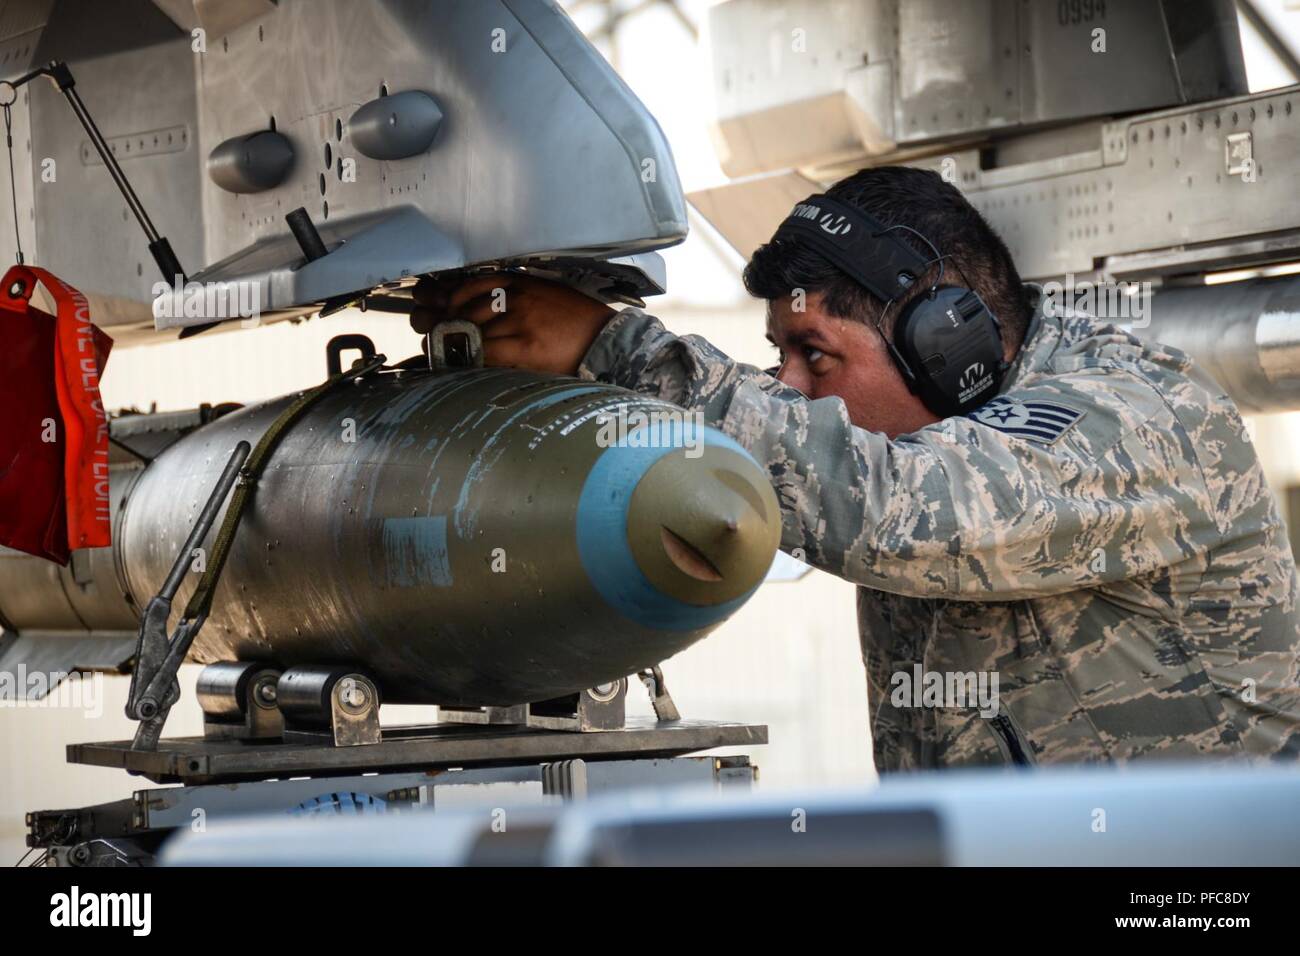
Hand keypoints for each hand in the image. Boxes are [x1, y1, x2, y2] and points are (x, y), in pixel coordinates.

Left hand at [410, 272, 614, 375]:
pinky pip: (483, 352)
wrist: (607, 340)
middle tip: (421, 325)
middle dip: (435, 317)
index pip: (468, 284)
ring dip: (445, 341)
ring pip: (468, 330)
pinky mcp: (525, 347)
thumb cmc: (576, 322)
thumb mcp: (543, 295)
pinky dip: (466, 358)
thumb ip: (511, 297)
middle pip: (461, 306)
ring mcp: (519, 321)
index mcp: (519, 282)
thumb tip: (470, 308)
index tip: (426, 299)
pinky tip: (457, 363)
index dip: (441, 293)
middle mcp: (516, 297)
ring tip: (433, 349)